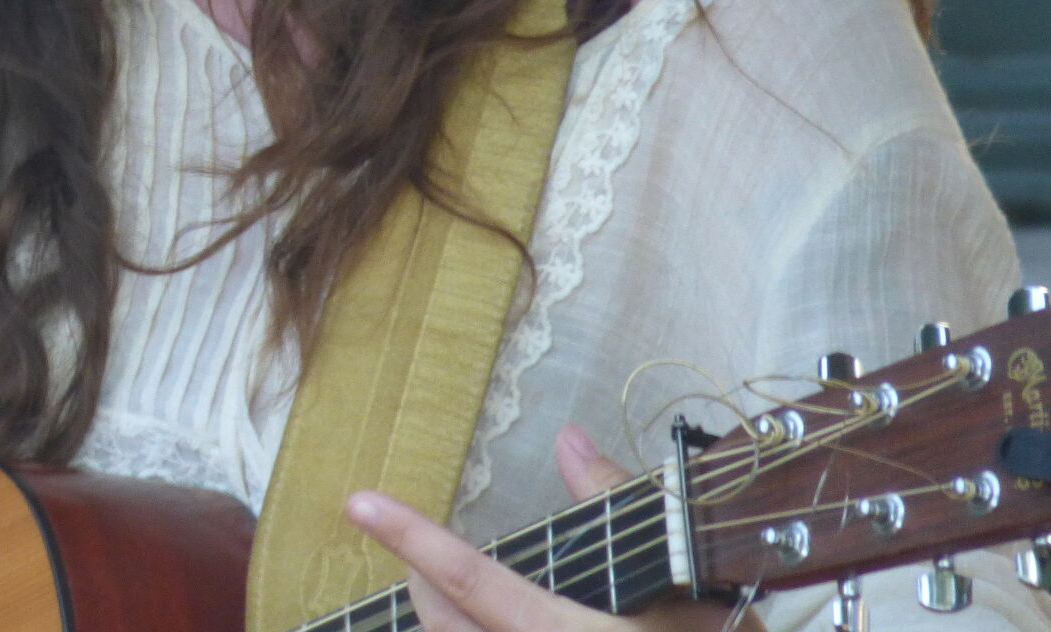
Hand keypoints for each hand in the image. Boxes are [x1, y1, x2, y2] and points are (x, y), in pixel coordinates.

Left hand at [345, 424, 766, 631]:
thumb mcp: (692, 588)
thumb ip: (615, 510)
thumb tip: (568, 439)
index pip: (473, 583)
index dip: (411, 539)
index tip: (358, 501)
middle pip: (445, 627)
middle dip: (422, 580)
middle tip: (416, 546)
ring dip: (446, 620)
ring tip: (444, 586)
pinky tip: (486, 617)